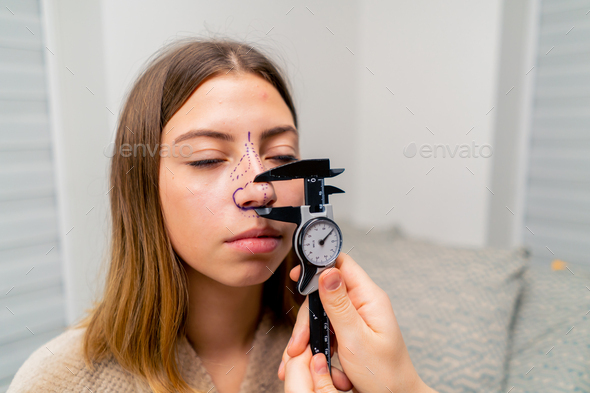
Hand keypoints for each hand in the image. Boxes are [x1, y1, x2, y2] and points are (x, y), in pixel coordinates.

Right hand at [280, 253, 435, 392]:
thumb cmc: (384, 373)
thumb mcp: (356, 339)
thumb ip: (339, 305)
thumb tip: (326, 272)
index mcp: (369, 298)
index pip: (342, 264)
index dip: (318, 264)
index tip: (297, 275)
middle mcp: (362, 303)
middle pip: (324, 292)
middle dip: (308, 317)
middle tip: (298, 343)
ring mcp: (355, 317)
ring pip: (321, 312)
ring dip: (309, 334)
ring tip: (303, 357)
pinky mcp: (350, 331)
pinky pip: (326, 328)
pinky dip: (316, 343)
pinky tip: (313, 359)